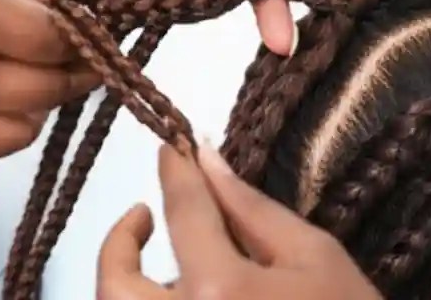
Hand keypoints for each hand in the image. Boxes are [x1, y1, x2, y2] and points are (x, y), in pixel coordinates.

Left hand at [97, 143, 381, 299]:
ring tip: (169, 267)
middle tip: (144, 216)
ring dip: (131, 287)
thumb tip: (206, 161)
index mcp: (218, 291)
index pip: (182, 212)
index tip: (170, 146)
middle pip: (114, 284)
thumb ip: (252, 210)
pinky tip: (189, 298)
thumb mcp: (316, 256)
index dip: (173, 172)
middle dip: (118, 245)